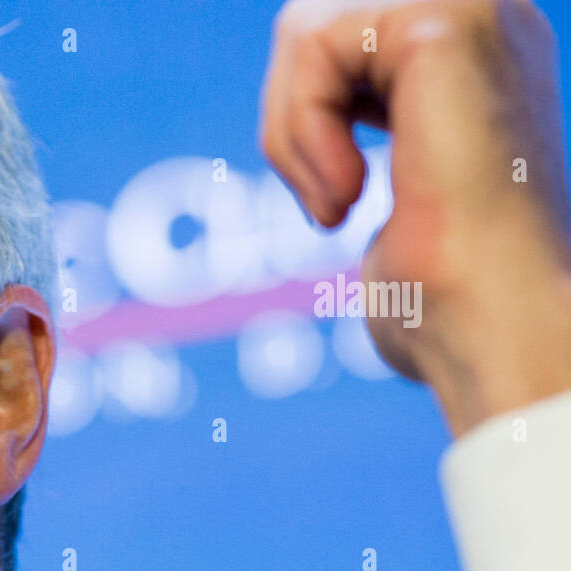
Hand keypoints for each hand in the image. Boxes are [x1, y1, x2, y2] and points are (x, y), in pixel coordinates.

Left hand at [261, 0, 570, 435]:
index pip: (338, 40)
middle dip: (289, 121)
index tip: (341, 197)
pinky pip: (313, 43)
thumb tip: (309, 146)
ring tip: (338, 204)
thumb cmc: (446, 301)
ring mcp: (477, 11)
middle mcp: (487, 17)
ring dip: (291, 135)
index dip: (308, 117)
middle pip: (313, 20)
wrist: (497, 324)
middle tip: (330, 206)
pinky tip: (349, 191)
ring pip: (304, 27)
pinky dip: (303, 129)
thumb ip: (354, 144)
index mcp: (477, 55)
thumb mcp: (399, 204)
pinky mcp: (446, 24)